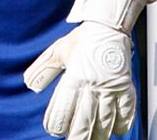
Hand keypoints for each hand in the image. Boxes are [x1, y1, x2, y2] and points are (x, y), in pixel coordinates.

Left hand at [24, 0, 148, 139]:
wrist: (108, 26)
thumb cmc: (81, 40)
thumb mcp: (57, 51)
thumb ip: (43, 69)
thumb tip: (30, 85)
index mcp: (75, 76)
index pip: (64, 105)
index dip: (58, 121)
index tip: (53, 130)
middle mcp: (94, 84)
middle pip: (85, 118)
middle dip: (78, 135)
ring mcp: (112, 87)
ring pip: (106, 120)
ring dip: (98, 134)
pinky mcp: (126, 87)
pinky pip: (126, 112)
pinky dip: (121, 124)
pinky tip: (115, 130)